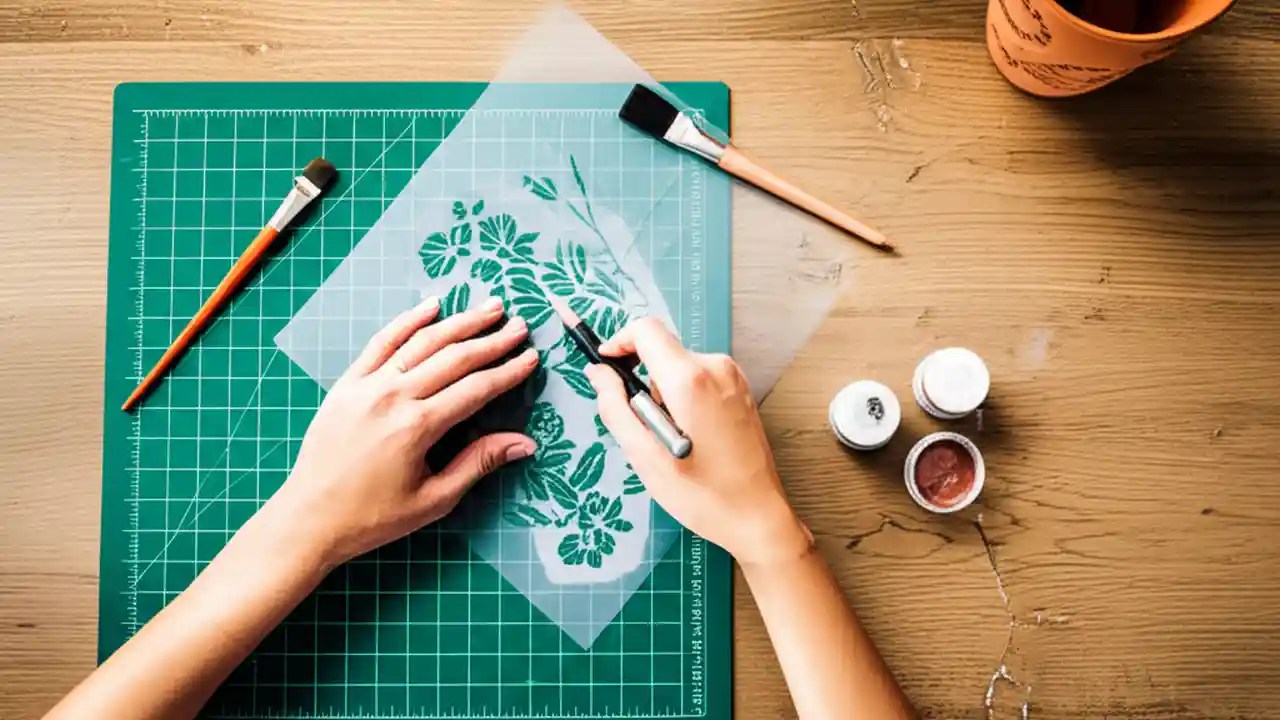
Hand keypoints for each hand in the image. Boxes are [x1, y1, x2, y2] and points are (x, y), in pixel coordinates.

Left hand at [265, 295, 538, 567]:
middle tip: (519, 326)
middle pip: (454, 358)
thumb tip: (525, 443)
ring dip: (459, 322)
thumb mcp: (434, 499)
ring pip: (421, 341)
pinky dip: (408, 321)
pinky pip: (381, 342)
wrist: (309, 517)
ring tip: (489, 308)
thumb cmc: (374, 516)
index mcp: (418, 427)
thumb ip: (479, 463)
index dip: (508, 371)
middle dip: (491, 340)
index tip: (531, 357)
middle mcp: (394, 396)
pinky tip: (432, 306)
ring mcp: (367, 385)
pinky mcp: (347, 383)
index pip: (476, 388)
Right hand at [586, 318, 810, 566]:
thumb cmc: (704, 495)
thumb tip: (598, 374)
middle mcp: (717, 368)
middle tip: (645, 429)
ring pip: (679, 368)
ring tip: (673, 441)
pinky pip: (699, 380)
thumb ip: (615, 407)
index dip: (618, 343)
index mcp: (691, 380)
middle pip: (662, 351)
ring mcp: (734, 378)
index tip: (605, 367)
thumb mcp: (645, 457)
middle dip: (643, 381)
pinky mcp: (741, 391)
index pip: (645, 330)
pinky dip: (684, 399)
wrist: (758, 517)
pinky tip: (691, 438)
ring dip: (664, 395)